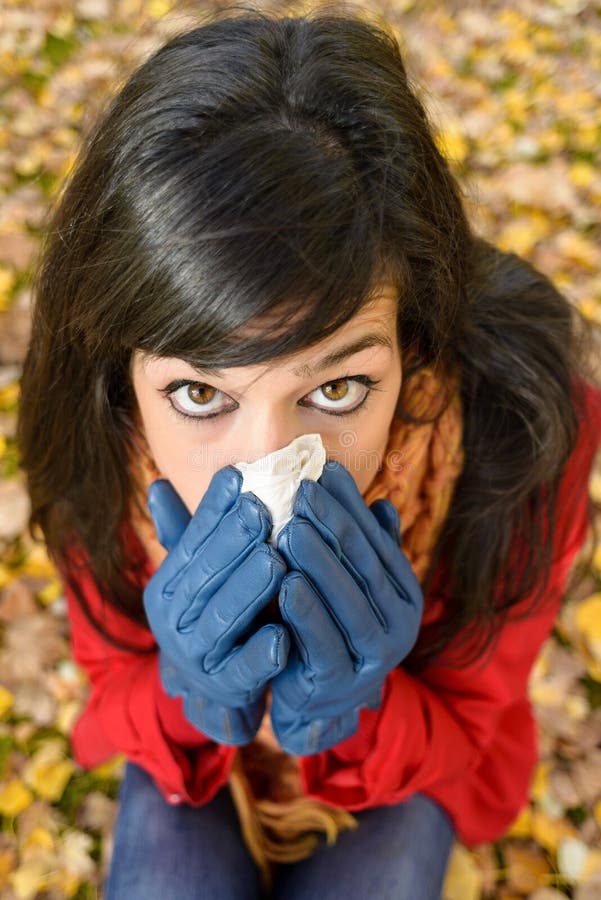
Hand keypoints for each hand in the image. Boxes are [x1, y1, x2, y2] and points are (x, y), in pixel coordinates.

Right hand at [144, 466, 289, 744]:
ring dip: (248, 589)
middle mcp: (173, 621)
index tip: (238, 476)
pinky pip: (244, 669)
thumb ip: (189, 533)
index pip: (190, 541)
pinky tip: (283, 633)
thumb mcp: (201, 572)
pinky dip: (261, 653)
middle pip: (205, 575)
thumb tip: (156, 483)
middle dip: (232, 541)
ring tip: (275, 560)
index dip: (213, 510)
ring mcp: (196, 657)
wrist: (221, 686)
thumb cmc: (220, 610)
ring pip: (222, 618)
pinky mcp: (225, 688)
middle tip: (261, 510)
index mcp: (168, 587)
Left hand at [270, 460, 423, 754]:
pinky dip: (306, 611)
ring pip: (348, 600)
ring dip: (319, 562)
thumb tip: (381, 501)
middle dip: (332, 524)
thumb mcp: (346, 584)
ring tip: (291, 529)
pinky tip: (286, 583)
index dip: (350, 504)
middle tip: (302, 490)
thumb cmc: (326, 626)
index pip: (376, 540)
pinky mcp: (344, 683)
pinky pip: (324, 642)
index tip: (324, 469)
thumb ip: (361, 548)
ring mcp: (377, 656)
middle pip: (363, 565)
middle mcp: (400, 624)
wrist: (311, 699)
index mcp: (403, 594)